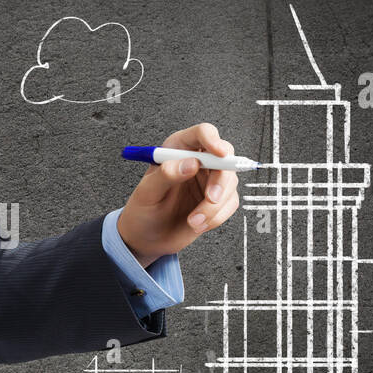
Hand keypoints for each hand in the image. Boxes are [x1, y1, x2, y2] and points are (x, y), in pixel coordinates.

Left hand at [116, 123, 240, 266]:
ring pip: (230, 182)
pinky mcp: (217, 199)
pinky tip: (198, 223)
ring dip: (214, 206)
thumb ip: (166, 175)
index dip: (213, 140)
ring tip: (193, 220)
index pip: (202, 133)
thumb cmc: (142, 211)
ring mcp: (209, 180)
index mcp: (177, 149)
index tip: (219, 154)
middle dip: (220, 181)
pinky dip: (217, 216)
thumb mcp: (147, 192)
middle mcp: (197, 161)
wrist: (147, 239)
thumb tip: (191, 163)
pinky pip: (230, 203)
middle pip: (225, 157)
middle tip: (210, 199)